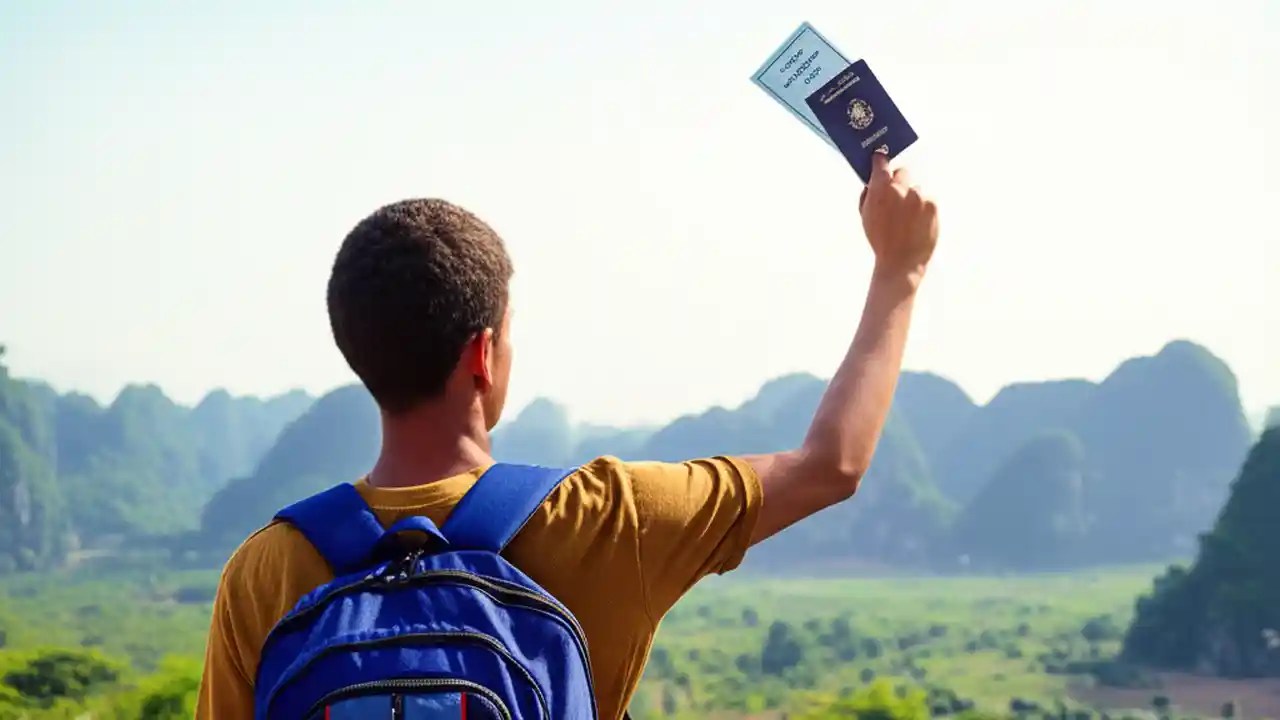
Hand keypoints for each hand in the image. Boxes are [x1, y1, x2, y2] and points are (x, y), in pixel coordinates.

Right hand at [859, 152, 937, 283]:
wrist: (900, 262)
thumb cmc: (880, 240)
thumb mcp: (865, 215)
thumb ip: (869, 194)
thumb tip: (873, 179)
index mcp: (880, 190)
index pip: (882, 162)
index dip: (881, 160)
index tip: (881, 159)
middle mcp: (900, 189)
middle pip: (902, 172)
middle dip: (899, 181)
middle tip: (897, 197)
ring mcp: (918, 196)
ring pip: (916, 188)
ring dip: (912, 198)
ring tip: (908, 219)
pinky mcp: (933, 205)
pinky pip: (927, 199)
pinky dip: (924, 208)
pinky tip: (917, 223)